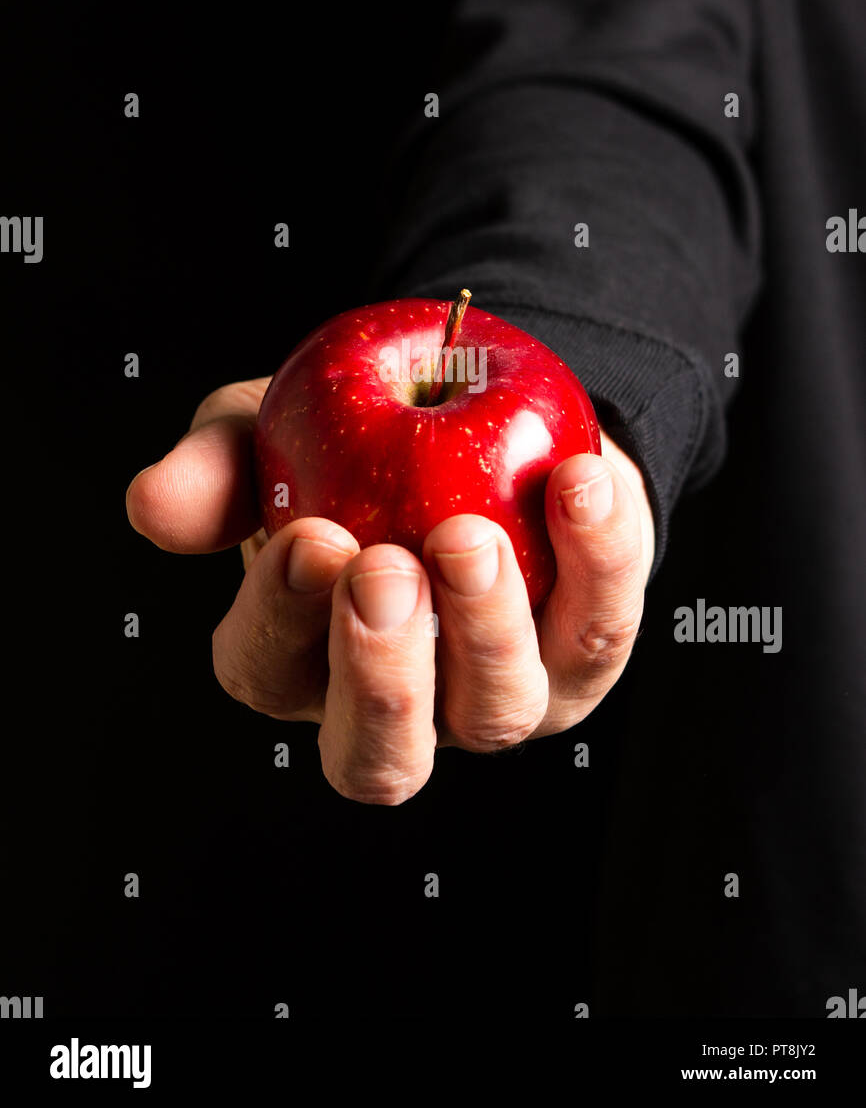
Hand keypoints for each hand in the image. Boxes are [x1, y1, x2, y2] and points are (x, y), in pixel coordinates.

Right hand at [126, 376, 654, 802]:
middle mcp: (399, 703)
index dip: (282, 618)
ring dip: (484, 627)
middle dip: (381, 674)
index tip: (310, 535)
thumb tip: (151, 504)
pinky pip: (600, 628)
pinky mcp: (584, 657)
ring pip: (494, 711)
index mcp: (302, 657)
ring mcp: (495, 694)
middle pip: (380, 757)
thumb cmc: (353, 452)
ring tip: (472, 533)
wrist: (479, 423)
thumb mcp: (270, 438)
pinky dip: (596, 558)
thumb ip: (217, 469)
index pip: (268, 672)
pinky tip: (576, 483)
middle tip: (385, 568)